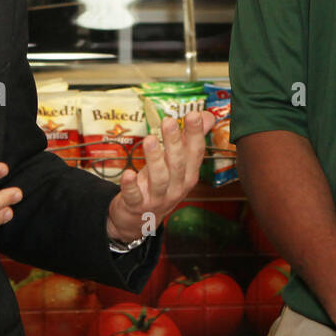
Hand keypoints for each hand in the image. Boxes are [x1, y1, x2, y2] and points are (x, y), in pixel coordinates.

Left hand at [105, 111, 215, 243]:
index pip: (195, 153)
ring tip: (150, 139)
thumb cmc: (160, 186)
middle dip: (174, 142)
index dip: (195, 134)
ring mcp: (157, 198)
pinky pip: (135, 195)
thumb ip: (190, 139)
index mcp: (188, 176)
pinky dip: (131, 185)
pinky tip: (128, 173)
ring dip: (155, 159)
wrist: (141, 221)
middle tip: (169, 122)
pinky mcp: (137, 205)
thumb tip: (207, 116)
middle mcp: (176, 188)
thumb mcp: (177, 164)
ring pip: (159, 178)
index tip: (193, 114)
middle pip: (178, 164)